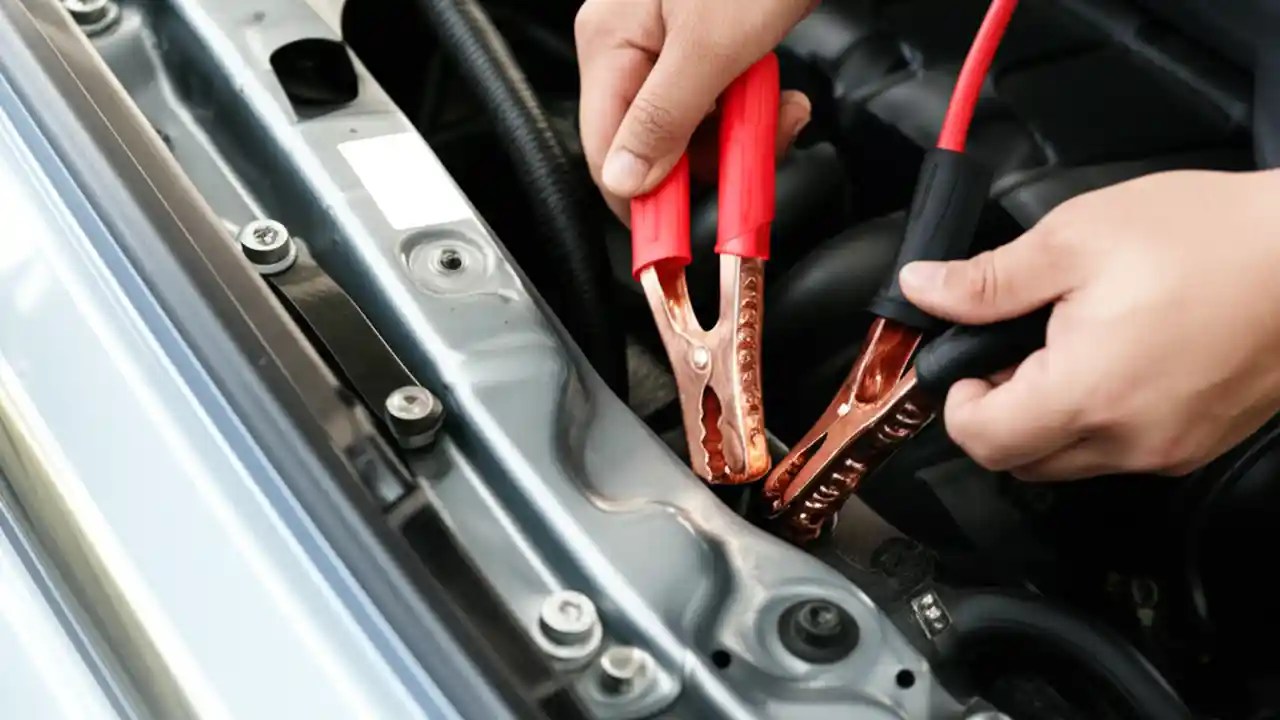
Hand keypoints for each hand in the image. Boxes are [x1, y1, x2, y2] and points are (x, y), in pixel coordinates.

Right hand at [575, 0, 814, 219]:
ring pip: (694, 124)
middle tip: (756, 158)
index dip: (647, 200)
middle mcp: (630, 43)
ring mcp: (668, 40)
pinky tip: (781, 98)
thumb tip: (625, 181)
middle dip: (713, 159)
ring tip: (782, 115)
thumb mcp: (710, 43)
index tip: (683, 236)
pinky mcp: (707, 37)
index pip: (607, 149)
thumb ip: (664, 115)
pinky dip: (753, 105)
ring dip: (743, 132)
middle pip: (656, 142)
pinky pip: (719, 96)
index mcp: (610, 41)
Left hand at [900, 169, 1279, 480]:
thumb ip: (987, 280)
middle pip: (1020, 460)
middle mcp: (1129, 441)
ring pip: (1069, 461)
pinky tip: (1118, 359)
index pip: (982, 442)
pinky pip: (1120, 452)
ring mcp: (1169, 450)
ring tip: (1071, 345)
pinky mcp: (1198, 444)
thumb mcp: (1076, 240)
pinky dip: (1098, 419)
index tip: (968, 358)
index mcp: (1087, 395)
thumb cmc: (1212, 239)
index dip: (958, 400)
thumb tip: (923, 290)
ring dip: (1047, 417)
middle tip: (1016, 344)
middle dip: (999, 410)